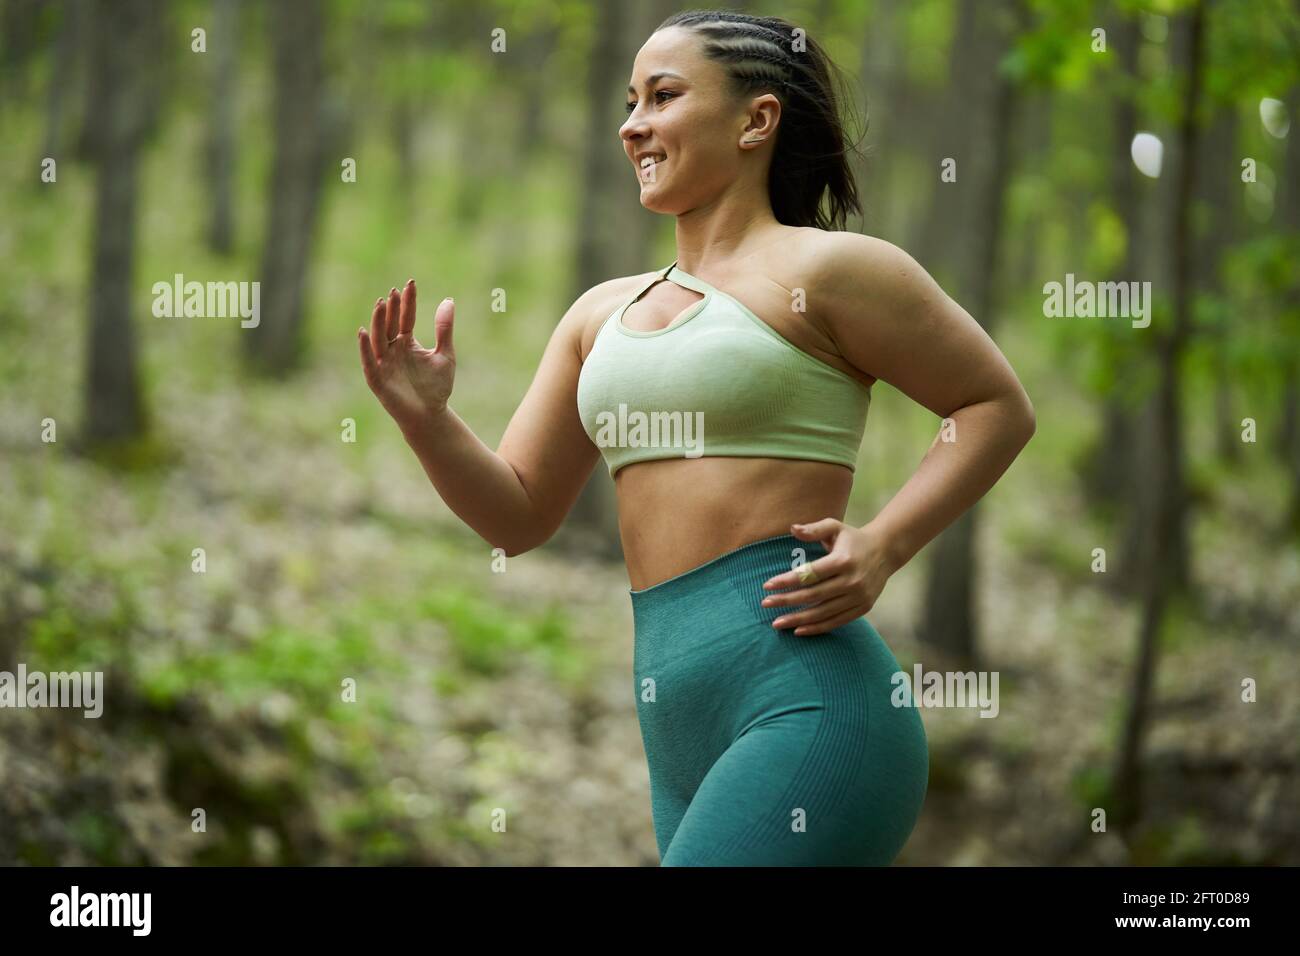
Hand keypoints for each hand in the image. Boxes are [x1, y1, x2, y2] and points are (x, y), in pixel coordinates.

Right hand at [357, 279, 455, 430]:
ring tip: (381, 304)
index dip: (408, 302)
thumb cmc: (437, 387)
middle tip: (394, 292)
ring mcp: (383, 364)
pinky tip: (364, 332)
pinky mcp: (377, 379)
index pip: (405, 318)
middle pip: (389, 325)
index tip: (410, 284)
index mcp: (406, 343)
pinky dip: (365, 348)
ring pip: (378, 339)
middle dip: (391, 309)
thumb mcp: (445, 354)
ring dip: (378, 322)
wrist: (431, 415)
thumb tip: (449, 300)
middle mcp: (392, 350)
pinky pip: (369, 361)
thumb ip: (444, 329)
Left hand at [760, 519, 895, 635]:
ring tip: (777, 623)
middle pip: (813, 595)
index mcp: (843, 560)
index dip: (787, 580)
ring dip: (798, 619)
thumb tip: (792, 528)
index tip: (767, 585)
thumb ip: (814, 529)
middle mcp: (852, 581)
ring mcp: (858, 597)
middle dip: (786, 601)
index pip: (810, 574)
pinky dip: (817, 628)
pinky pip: (837, 621)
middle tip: (765, 604)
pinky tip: (798, 630)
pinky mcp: (863, 607)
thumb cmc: (853, 538)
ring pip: (823, 612)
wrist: (886, 551)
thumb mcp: (835, 527)